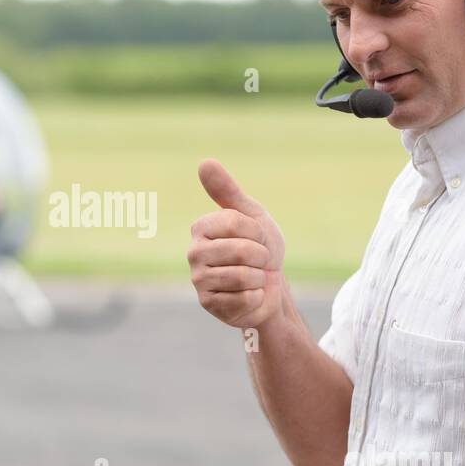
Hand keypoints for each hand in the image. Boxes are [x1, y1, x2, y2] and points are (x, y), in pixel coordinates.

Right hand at [188, 159, 284, 328]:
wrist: (270, 285)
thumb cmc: (260, 248)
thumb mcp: (252, 216)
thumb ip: (228, 191)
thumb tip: (204, 162)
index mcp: (201, 227)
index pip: (236, 222)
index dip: (258, 232)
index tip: (258, 238)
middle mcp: (194, 252)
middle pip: (240, 251)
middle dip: (261, 257)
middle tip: (258, 260)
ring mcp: (198, 280)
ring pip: (242, 276)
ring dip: (259, 278)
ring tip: (253, 277)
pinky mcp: (208, 304)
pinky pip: (244, 298)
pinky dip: (256, 297)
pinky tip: (249, 295)